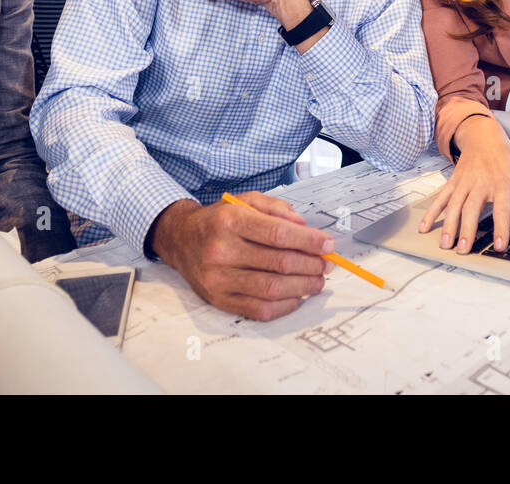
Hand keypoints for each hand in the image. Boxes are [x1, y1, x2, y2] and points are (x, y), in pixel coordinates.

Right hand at [147, 192, 333, 320]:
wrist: (181, 239)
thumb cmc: (218, 220)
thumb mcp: (244, 201)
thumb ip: (276, 209)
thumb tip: (305, 228)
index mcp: (230, 221)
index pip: (278, 234)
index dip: (309, 241)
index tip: (328, 244)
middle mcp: (222, 250)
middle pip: (279, 263)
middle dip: (311, 265)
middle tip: (327, 264)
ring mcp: (219, 278)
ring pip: (272, 289)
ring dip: (303, 287)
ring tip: (317, 281)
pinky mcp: (218, 299)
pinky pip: (259, 309)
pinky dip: (285, 305)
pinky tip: (297, 296)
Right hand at [418, 115, 509, 253]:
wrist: (483, 136)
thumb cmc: (504, 157)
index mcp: (501, 183)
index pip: (502, 208)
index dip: (501, 227)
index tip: (499, 245)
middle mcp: (481, 183)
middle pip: (472, 209)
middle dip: (466, 230)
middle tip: (463, 250)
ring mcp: (464, 182)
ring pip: (454, 206)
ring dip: (448, 225)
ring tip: (445, 244)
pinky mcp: (453, 182)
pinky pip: (441, 198)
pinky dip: (432, 213)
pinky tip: (425, 227)